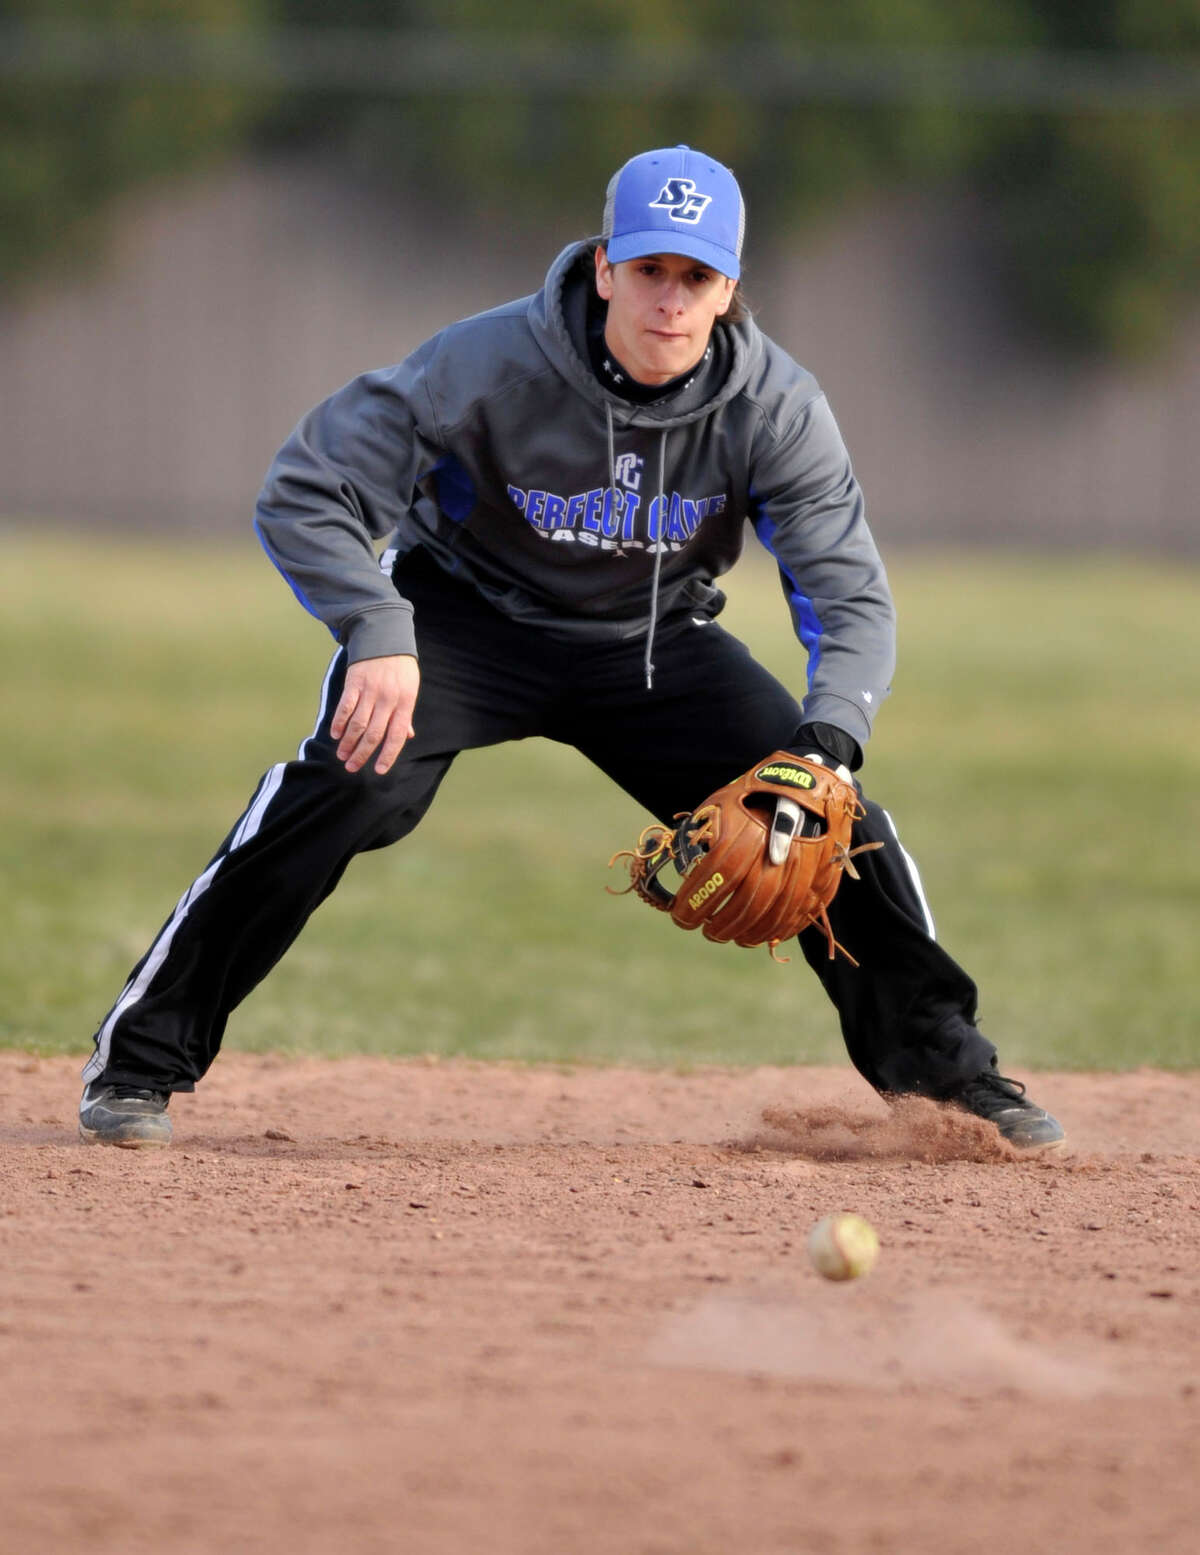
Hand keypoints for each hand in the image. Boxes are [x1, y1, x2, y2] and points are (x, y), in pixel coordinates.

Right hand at [330, 654, 419, 774]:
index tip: (378, 770)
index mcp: (405, 703)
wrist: (385, 637)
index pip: (396, 736)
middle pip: (373, 734)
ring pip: (357, 724)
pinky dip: (339, 723)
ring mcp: (370, 691)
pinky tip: (336, 735)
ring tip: (342, 756)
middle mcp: (388, 699)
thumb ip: (405, 714)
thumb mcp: (410, 689)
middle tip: (352, 768)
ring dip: (348, 743)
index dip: (387, 755)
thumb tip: (407, 736)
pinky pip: (345, 707)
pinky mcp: (354, 683)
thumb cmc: (400, 667)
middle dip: (362, 754)